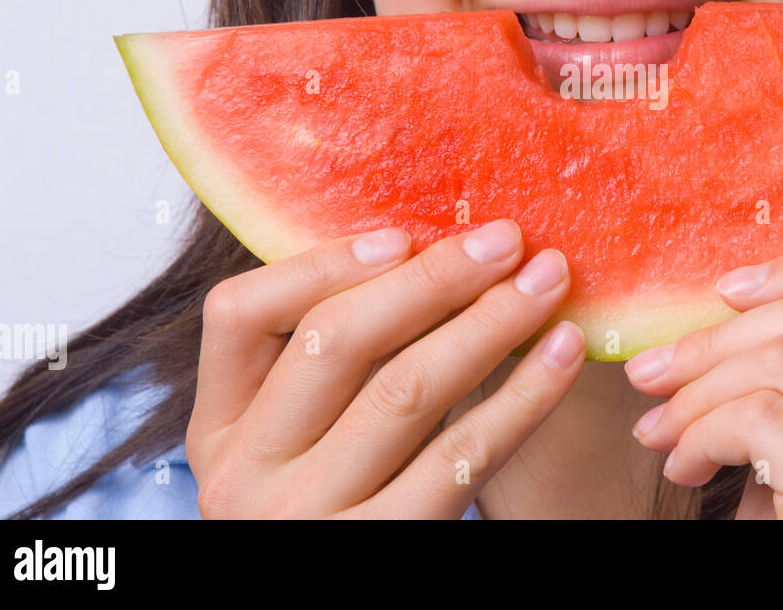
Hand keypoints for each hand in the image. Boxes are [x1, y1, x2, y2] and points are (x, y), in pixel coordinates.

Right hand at [186, 219, 584, 517]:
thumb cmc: (340, 503)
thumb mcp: (301, 439)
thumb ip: (336, 361)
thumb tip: (430, 248)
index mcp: (218, 428)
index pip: (239, 313)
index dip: (322, 262)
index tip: (403, 236)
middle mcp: (244, 474)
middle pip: (337, 341)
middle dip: (432, 279)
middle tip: (506, 238)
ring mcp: (306, 518)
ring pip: (406, 390)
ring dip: (490, 322)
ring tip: (548, 281)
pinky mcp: (381, 547)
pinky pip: (461, 457)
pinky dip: (522, 396)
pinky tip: (563, 354)